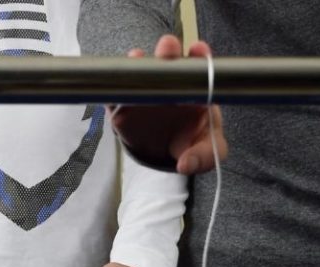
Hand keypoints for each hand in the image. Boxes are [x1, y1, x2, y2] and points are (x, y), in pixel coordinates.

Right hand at [112, 34, 226, 174]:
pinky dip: (114, 88)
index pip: (199, 64)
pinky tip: (116, 87)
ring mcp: (144, 90)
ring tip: (137, 59)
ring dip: (138, 62)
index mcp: (195, 87)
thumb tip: (184, 165)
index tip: (198, 51)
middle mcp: (169, 82)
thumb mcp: (206, 152)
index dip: (199, 55)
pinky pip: (115, 92)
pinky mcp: (122, 104)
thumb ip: (203, 157)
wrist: (163, 152)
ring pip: (139, 70)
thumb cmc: (191, 143)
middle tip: (168, 48)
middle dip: (168, 49)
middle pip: (167, 58)